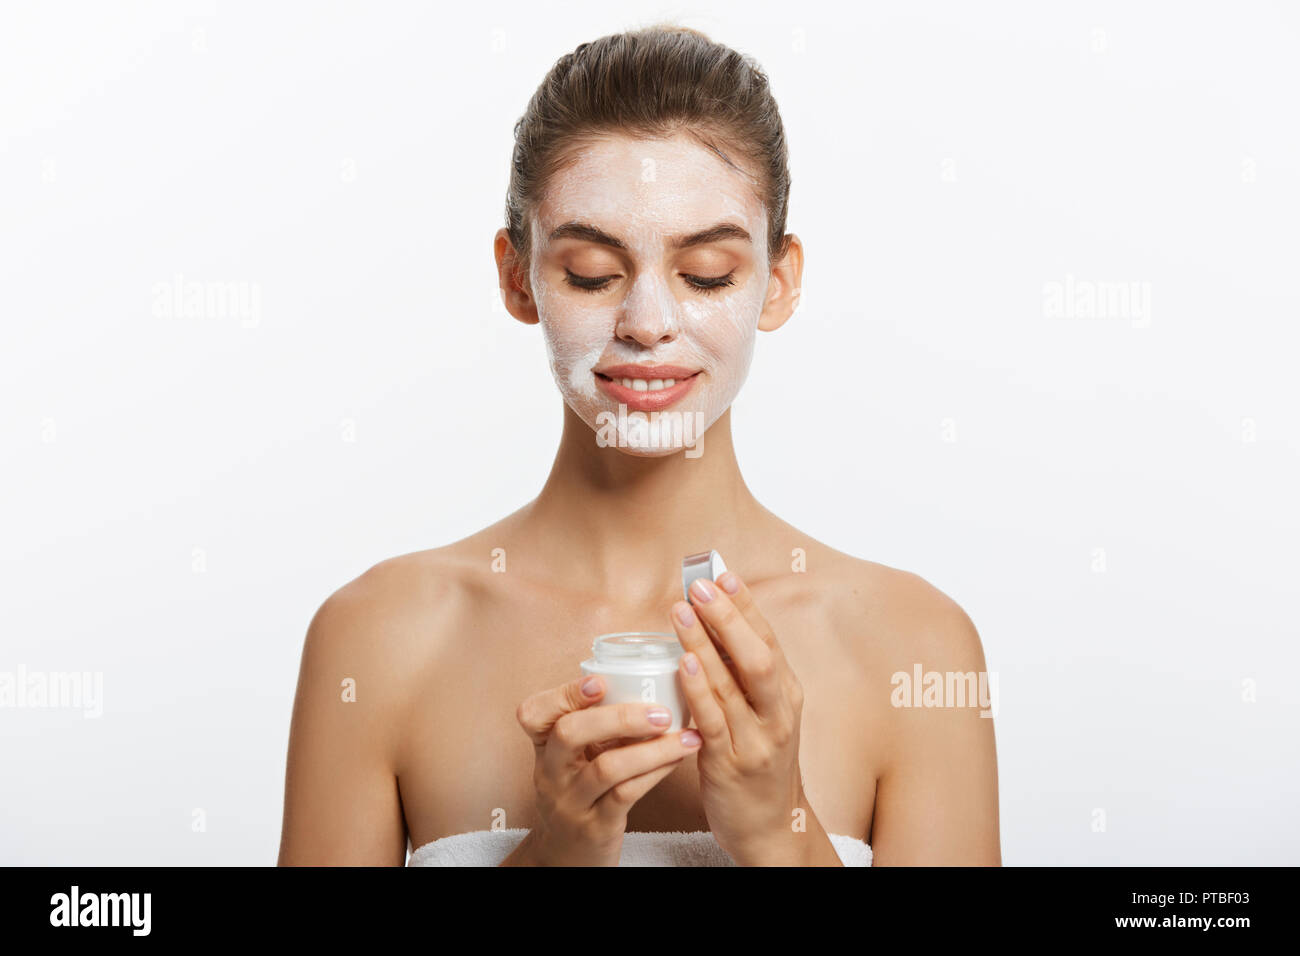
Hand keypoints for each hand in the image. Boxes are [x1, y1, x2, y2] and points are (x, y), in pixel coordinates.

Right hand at [504, 675, 701, 865]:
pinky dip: (655, 773)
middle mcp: (551, 773)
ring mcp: (570, 802)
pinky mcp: (594, 828)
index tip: (600, 681)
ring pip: (606, 768)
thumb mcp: (572, 760)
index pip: (534, 713)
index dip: (564, 693)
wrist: (564, 858)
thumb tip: (645, 681)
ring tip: (685, 736)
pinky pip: (625, 795)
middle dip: (618, 717)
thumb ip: (594, 726)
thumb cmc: (579, 795)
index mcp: (543, 748)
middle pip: (569, 733)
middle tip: (661, 711)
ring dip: (652, 748)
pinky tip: (677, 759)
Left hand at [669, 571, 826, 864]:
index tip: (722, 573)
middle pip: (757, 655)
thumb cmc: (759, 763)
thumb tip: (713, 624)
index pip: (767, 639)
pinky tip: (683, 663)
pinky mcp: (731, 765)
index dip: (745, 606)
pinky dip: (698, 688)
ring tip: (680, 610)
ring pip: (732, 683)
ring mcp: (757, 740)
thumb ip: (744, 675)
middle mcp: (778, 713)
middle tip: (699, 585)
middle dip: (728, 616)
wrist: (771, 828)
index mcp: (787, 694)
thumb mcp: (765, 714)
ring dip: (704, 642)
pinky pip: (713, 721)